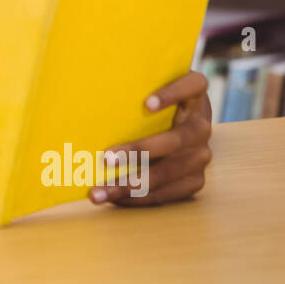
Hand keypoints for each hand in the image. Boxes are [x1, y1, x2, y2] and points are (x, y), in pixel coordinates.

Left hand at [89, 70, 212, 207]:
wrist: (179, 127)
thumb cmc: (149, 102)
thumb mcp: (146, 87)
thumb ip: (128, 85)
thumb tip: (83, 85)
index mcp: (194, 93)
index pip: (192, 86)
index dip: (171, 94)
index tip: (146, 104)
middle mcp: (201, 124)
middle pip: (175, 139)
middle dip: (139, 150)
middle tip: (107, 158)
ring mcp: (202, 153)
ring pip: (170, 171)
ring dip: (134, 183)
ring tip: (102, 191)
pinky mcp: (196, 178)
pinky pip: (172, 192)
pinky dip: (142, 197)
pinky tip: (117, 198)